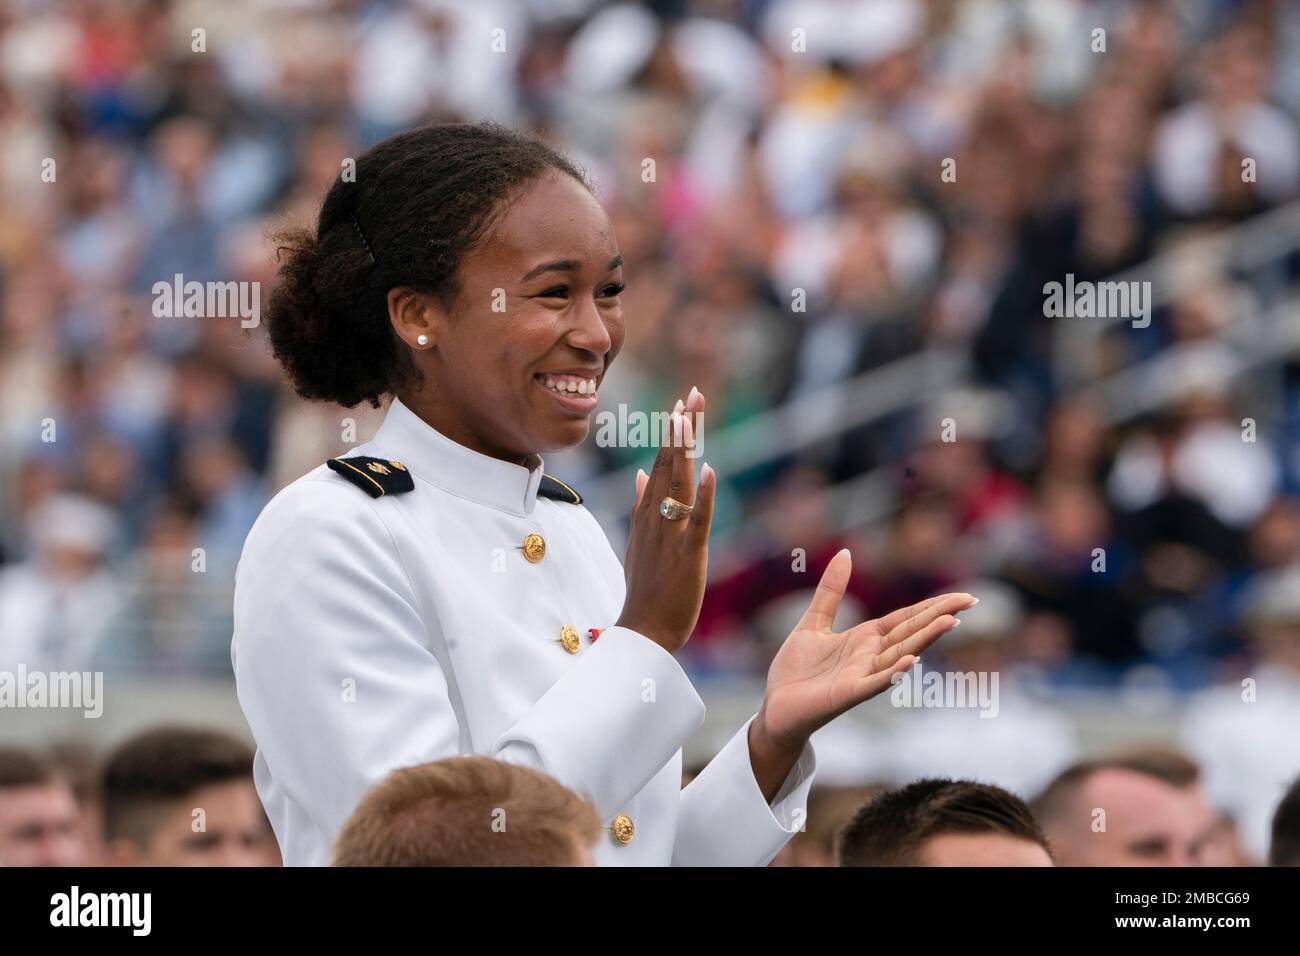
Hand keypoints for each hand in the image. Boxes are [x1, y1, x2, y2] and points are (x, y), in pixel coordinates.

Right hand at [616, 388, 714, 653]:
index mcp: (647, 512)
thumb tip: (641, 472)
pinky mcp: (687, 554)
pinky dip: (702, 495)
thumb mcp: (639, 541)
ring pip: (678, 483)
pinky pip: (696, 519)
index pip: (661, 463)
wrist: (643, 628)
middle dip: (681, 429)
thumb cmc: (645, 588)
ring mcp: (669, 534)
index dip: (673, 433)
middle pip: (669, 463)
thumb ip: (641, 504)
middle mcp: (655, 517)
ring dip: (685, 449)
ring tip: (691, 418)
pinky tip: (709, 470)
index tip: (682, 404)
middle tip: (692, 395)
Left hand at [755, 549, 975, 751]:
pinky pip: (874, 682)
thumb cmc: (797, 669)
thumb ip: (831, 590)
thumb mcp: (814, 621)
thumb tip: (845, 553)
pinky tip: (910, 662)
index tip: (962, 596)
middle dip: (938, 617)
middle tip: (970, 600)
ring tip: (950, 622)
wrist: (776, 707)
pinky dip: (892, 673)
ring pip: (900, 654)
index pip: (906, 618)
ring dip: (924, 639)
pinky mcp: (847, 694)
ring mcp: (863, 676)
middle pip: (911, 632)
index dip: (932, 606)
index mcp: (866, 638)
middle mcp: (871, 656)